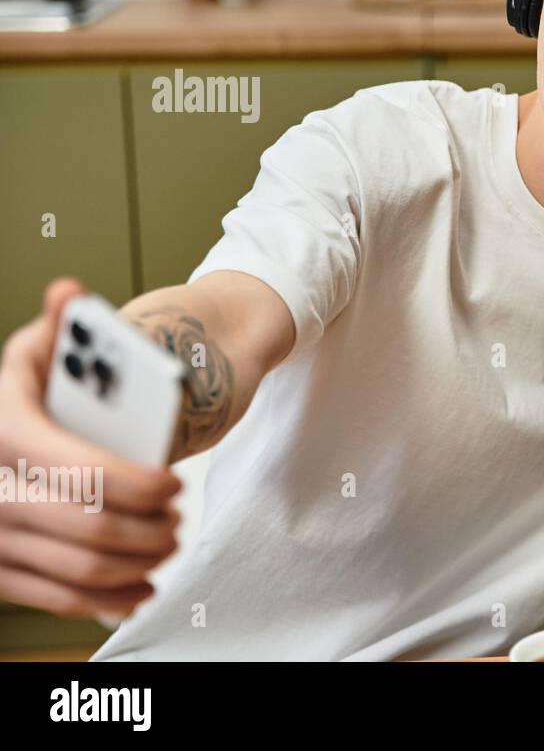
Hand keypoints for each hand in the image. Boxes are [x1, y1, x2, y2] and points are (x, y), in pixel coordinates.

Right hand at [0, 277, 183, 618]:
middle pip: (84, 524)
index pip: (72, 468)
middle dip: (145, 528)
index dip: (130, 483)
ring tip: (169, 540)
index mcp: (6, 422)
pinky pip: (57, 597)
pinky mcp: (3, 567)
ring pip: (78, 566)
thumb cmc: (75, 385)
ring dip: (137, 561)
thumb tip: (67, 293)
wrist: (51, 425)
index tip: (172, 485)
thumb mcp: (69, 350)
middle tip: (178, 519)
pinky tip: (143, 588)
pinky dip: (108, 598)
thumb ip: (72, 328)